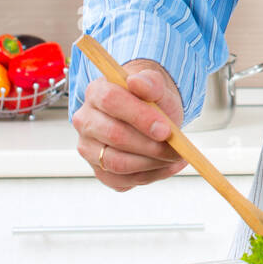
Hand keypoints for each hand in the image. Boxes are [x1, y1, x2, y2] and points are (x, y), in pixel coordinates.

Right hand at [72, 59, 184, 191]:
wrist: (152, 113)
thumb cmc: (151, 99)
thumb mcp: (157, 85)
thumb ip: (150, 82)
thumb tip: (137, 82)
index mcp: (96, 92)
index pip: (111, 101)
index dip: (140, 116)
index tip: (166, 129)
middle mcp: (86, 121)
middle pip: (114, 136)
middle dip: (150, 145)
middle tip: (176, 147)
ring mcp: (89, 148)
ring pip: (117, 163)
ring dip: (152, 163)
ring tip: (175, 156)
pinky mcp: (99, 170)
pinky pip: (122, 181)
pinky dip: (150, 176)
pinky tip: (168, 166)